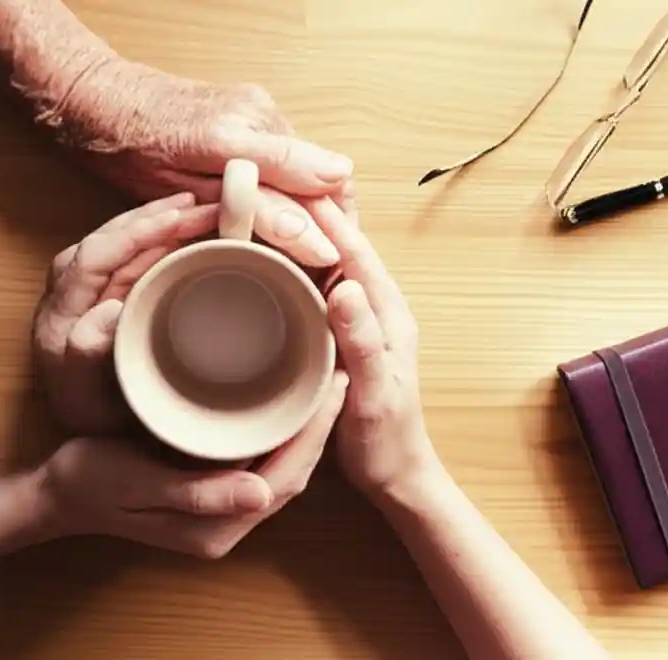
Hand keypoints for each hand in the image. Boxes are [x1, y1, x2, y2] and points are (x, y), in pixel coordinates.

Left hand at [34, 192, 216, 432]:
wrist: (95, 461)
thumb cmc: (105, 434)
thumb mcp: (98, 406)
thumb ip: (92, 357)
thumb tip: (109, 305)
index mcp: (58, 326)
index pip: (92, 258)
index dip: (135, 232)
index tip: (180, 218)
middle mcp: (61, 307)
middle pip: (103, 241)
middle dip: (151, 217)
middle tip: (202, 205)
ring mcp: (81, 304)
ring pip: (112, 246)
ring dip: (153, 224)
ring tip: (197, 210)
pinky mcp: (100, 307)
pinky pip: (124, 261)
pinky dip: (154, 242)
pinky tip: (185, 234)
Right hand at [40, 374, 347, 557]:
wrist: (54, 493)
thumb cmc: (89, 483)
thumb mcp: (137, 483)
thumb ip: (197, 493)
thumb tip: (263, 494)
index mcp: (218, 528)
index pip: (286, 478)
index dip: (317, 433)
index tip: (336, 384)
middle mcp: (227, 522)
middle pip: (293, 472)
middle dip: (321, 425)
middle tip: (340, 369)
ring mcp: (221, 507)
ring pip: (281, 465)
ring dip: (306, 426)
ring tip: (323, 376)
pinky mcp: (211, 487)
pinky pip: (260, 459)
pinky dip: (280, 428)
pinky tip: (286, 395)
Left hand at [60, 59, 355, 266]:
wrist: (101, 101)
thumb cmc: (131, 152)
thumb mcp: (188, 196)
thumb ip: (256, 209)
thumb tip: (316, 232)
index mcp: (242, 140)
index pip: (318, 195)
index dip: (331, 237)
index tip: (333, 271)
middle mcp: (260, 113)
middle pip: (324, 181)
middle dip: (329, 227)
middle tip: (322, 272)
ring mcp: (260, 106)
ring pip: (310, 168)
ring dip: (314, 209)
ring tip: (309, 255)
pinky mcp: (254, 107)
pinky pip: (291, 153)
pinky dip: (294, 188)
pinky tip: (284, 220)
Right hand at [304, 197, 439, 497]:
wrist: (397, 476)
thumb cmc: (385, 442)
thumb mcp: (371, 393)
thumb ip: (361, 341)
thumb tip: (345, 286)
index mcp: (387, 315)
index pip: (355, 252)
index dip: (326, 217)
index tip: (293, 182)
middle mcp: (376, 309)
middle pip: (344, 247)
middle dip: (314, 210)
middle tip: (274, 175)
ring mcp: (361, 321)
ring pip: (332, 263)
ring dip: (306, 232)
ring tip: (270, 200)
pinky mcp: (344, 335)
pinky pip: (321, 288)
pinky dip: (300, 264)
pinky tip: (275, 258)